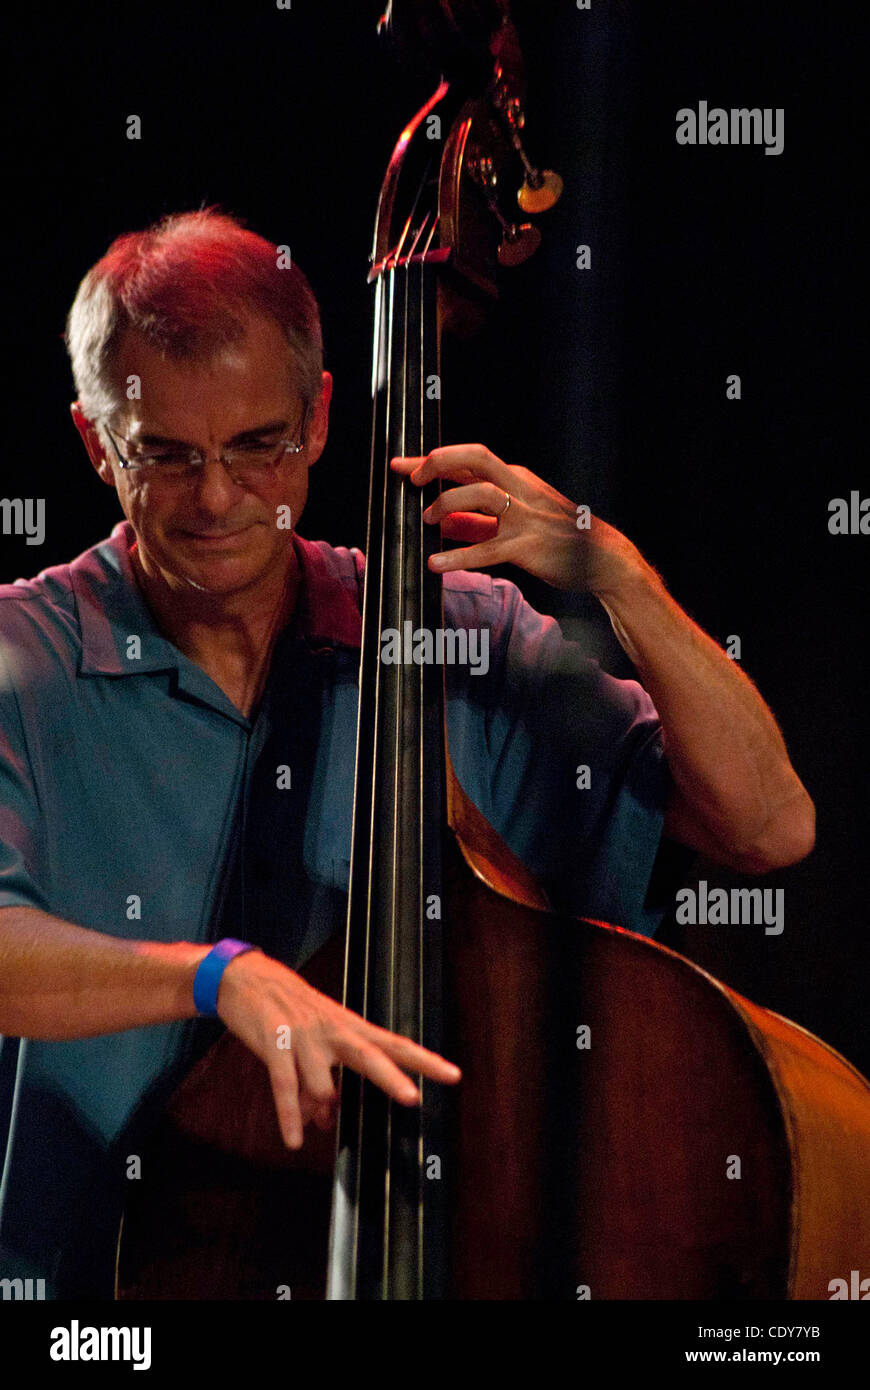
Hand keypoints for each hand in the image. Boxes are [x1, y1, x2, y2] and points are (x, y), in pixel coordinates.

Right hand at [217, 950, 460, 1149]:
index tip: (453, 1074)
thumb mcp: (315, 1042)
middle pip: (369, 1055)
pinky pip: (285, 1087)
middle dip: (392, 1078)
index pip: (394, 1043)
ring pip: (322, 1085)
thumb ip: (326, 1082)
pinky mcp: (275, 1042)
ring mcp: (305, 1036)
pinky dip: (290, 1116)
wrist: (247, 978)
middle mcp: (333, 1030)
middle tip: (413, 1099)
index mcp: (349, 1027)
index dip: (424, 1060)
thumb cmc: (288, 1010)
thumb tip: (326, 1120)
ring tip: (308, 1120)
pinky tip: (295, 1139)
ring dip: (316, 1107)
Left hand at [390, 444, 642, 595]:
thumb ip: (474, 522)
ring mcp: (525, 516)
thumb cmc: (555, 539)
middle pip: (475, 458)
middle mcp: (518, 489)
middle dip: (439, 462)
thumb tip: (439, 521)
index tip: (401, 465)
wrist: (601, 558)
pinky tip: (436, 565)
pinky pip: (489, 549)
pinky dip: (459, 556)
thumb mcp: (510, 523)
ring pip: (482, 495)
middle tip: (413, 480)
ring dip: (448, 503)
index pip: (467, 460)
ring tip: (428, 521)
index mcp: (514, 479)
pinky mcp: (528, 545)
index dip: (431, 460)